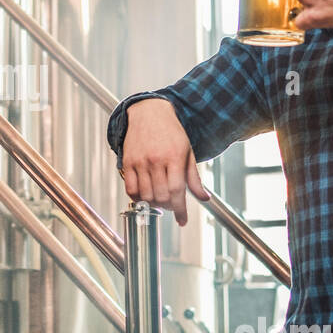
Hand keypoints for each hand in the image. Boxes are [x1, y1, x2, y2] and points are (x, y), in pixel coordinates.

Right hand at [120, 98, 210, 225]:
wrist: (149, 112)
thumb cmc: (171, 132)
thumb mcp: (188, 152)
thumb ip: (194, 177)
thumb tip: (204, 198)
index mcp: (174, 157)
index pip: (177, 191)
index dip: (180, 210)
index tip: (183, 220)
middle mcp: (156, 160)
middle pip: (161, 196)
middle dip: (168, 207)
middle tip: (172, 204)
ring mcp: (140, 161)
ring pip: (145, 196)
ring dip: (154, 203)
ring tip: (159, 198)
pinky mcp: (127, 162)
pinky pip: (130, 189)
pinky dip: (138, 197)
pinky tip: (145, 193)